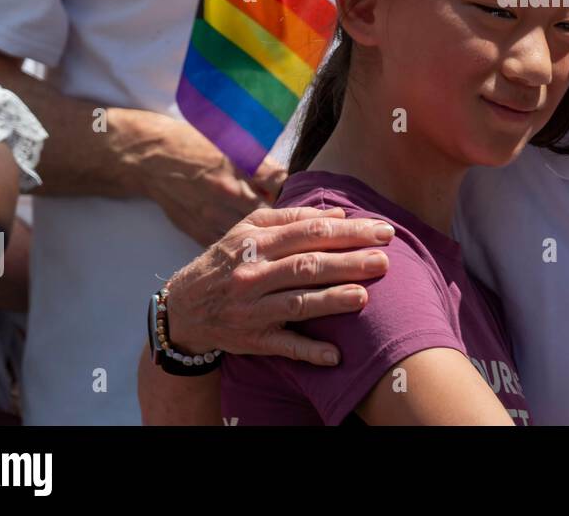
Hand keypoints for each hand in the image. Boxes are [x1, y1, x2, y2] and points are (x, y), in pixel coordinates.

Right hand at [118, 110, 284, 246]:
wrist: (151, 158)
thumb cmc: (195, 145)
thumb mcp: (231, 142)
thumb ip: (260, 163)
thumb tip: (284, 182)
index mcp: (240, 165)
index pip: (281, 184)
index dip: (289, 189)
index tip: (290, 192)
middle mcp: (229, 192)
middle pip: (270, 213)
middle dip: (281, 216)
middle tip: (285, 216)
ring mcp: (213, 214)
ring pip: (251, 233)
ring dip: (262, 233)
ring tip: (268, 231)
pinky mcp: (198, 229)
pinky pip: (228, 243)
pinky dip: (239, 243)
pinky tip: (243, 240)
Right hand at [162, 205, 392, 362]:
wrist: (184, 308)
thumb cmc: (226, 260)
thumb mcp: (248, 230)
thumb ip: (292, 219)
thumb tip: (337, 212)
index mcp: (256, 244)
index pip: (310, 233)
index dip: (348, 231)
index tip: (382, 231)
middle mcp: (253, 275)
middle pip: (307, 266)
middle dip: (348, 262)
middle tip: (384, 260)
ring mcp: (252, 309)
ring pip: (297, 303)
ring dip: (332, 301)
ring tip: (364, 297)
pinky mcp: (253, 340)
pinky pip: (284, 347)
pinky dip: (309, 352)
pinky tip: (335, 356)